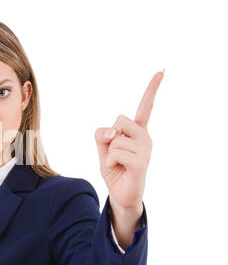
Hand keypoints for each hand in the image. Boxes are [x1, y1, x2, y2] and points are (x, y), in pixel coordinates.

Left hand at [96, 70, 161, 212]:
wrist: (121, 194)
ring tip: (118, 164)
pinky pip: (115, 153)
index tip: (162, 70)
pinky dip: (110, 162)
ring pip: (114, 139)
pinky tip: (119, 169)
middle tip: (115, 153)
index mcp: (138, 131)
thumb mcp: (103, 148)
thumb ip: (102, 135)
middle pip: (119, 120)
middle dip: (110, 136)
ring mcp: (146, 148)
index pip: (145, 107)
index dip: (152, 89)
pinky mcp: (142, 162)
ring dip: (109, 153)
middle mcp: (145, 136)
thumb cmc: (115, 168)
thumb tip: (112, 131)